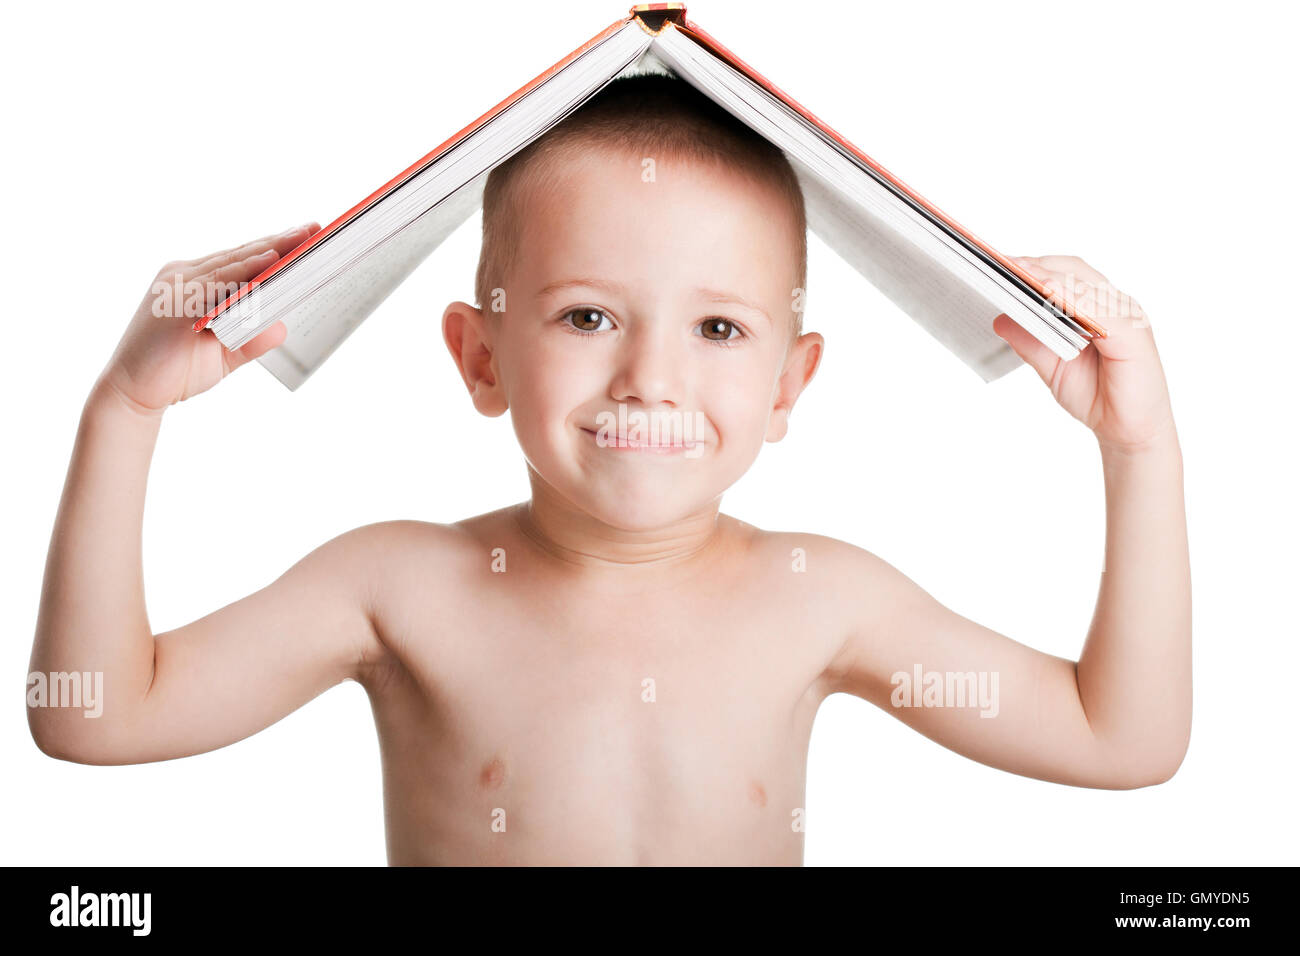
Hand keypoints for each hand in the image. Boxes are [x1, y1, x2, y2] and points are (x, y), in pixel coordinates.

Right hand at [99, 223, 319, 411]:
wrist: (133, 395)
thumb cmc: (175, 371)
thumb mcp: (224, 354)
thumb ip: (251, 339)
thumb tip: (282, 327)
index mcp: (195, 283)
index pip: (240, 260)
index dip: (274, 248)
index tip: (307, 238)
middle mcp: (184, 276)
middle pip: (239, 254)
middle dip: (279, 241)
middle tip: (313, 228)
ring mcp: (177, 286)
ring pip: (230, 263)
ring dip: (268, 250)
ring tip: (300, 239)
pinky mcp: (174, 303)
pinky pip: (216, 283)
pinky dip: (243, 272)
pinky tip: (268, 262)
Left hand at [992, 255, 1175, 452]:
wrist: (1128, 431)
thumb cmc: (1096, 395)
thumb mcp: (1051, 366)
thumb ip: (1030, 340)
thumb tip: (1000, 318)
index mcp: (1096, 308)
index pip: (1063, 274)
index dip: (1032, 266)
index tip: (998, 263)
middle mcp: (1114, 305)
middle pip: (1074, 271)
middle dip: (1036, 265)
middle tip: (1002, 262)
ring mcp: (1127, 317)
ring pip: (1085, 285)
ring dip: (1050, 276)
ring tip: (1019, 271)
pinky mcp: (1134, 335)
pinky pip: (1101, 310)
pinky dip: (1074, 299)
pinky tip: (1050, 293)